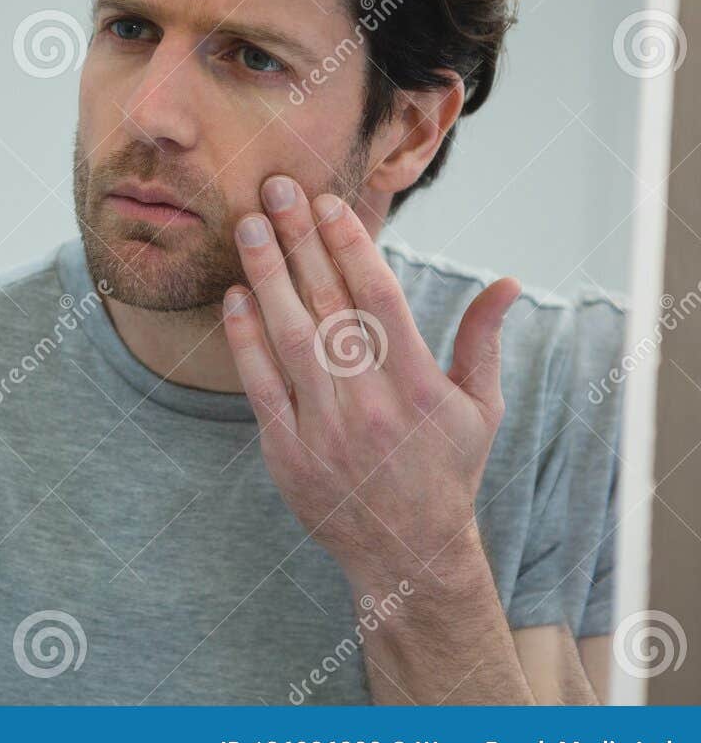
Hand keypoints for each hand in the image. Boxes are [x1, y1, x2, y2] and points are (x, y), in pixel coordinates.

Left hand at [220, 175, 519, 594]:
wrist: (406, 553)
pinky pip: (259, 384)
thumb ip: (483, 341)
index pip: (380, 299)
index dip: (352, 246)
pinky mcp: (287, 450)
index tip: (328, 203)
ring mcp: (325, 428)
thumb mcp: (480, 409)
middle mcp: (371, 403)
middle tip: (275, 189)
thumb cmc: (444, 471)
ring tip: (248, 226)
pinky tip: (234, 296)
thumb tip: (507, 283)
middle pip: (329, 306)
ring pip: (290, 337)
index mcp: (419, 386)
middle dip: (300, 241)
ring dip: (266, 277)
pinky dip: (245, 339)